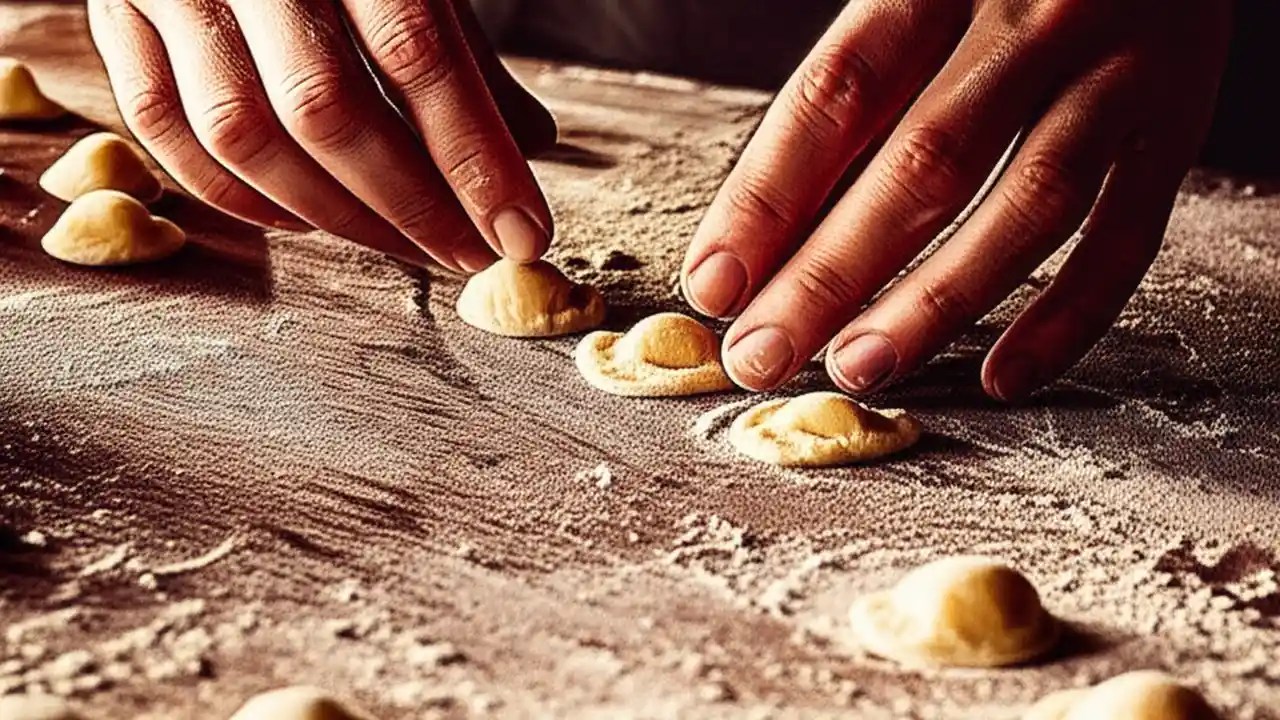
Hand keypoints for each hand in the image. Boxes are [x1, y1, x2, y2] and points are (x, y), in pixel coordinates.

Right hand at [87, 0, 557, 271]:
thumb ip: (463, 50)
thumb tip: (530, 145)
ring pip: (241, 134)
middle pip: (326, 109)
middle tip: (467, 254)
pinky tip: (304, 219)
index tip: (522, 235)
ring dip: (332, 214)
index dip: (475, 159)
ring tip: (402, 245)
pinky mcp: (116, 11)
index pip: (418, 53)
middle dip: (410, 205)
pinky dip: (237, 193)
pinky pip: (163, 127)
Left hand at [681, 0, 1231, 400]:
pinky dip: (1068, 318)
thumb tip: (764, 236)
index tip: (716, 282)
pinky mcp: (1181, 121)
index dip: (769, 197)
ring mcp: (1120, 69)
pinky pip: (1129, 237)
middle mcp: (1036, 15)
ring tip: (856, 368)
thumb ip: (854, 94)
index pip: (838, 95)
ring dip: (935, 302)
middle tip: (765, 353)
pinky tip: (1001, 376)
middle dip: (831, 274)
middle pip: (924, 162)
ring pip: (1028, 206)